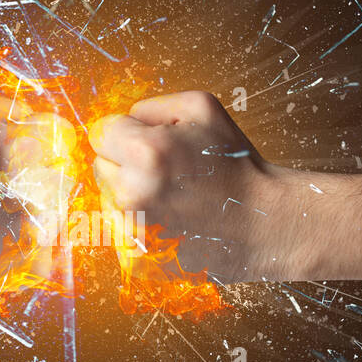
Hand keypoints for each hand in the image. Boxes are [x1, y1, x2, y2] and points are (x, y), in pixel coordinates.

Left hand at [88, 91, 314, 282]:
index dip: (126, 131)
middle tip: (167, 169)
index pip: (100, 131)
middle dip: (126, 161)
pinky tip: (169, 217)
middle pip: (100, 164)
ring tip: (171, 194)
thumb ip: (150, 106)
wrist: (261, 223)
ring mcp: (131, 229)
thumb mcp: (201, 108)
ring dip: (130, 191)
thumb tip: (123, 121)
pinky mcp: (134, 255)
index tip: (151, 140)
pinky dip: (137, 220)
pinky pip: (118, 226)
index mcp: (145, 152)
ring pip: (108, 196)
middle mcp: (131, 193)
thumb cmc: (235, 164)